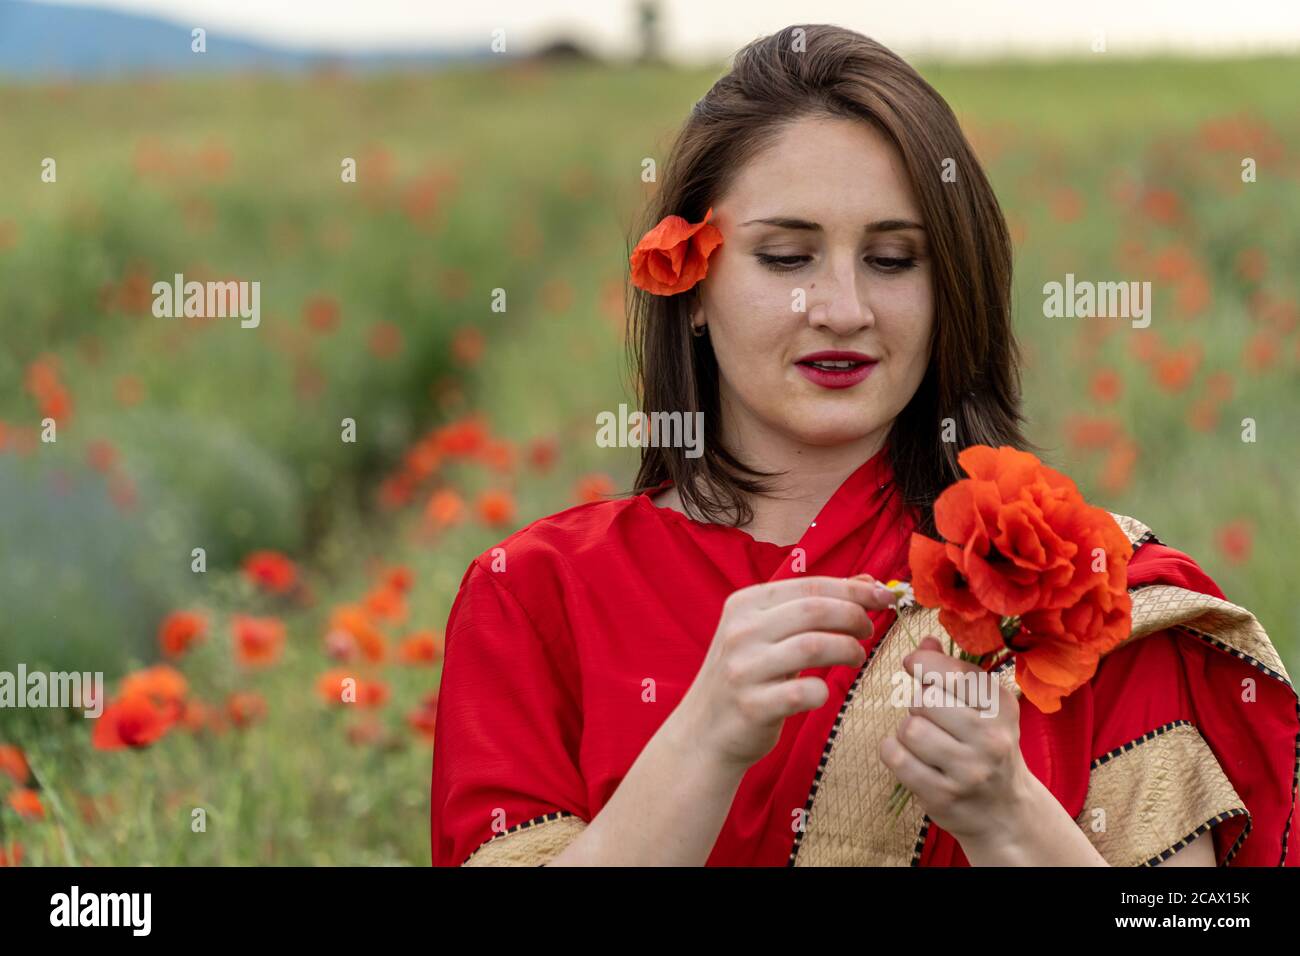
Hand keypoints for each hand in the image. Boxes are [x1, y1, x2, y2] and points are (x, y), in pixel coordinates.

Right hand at [678, 575, 899, 771]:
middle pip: (815, 610)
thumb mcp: (769, 633)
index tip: (885, 598)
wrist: (704, 732)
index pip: (810, 586)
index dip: (854, 590)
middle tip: (868, 632)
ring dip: (847, 650)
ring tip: (855, 657)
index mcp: (745, 604)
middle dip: (854, 617)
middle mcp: (741, 632)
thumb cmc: (748, 676)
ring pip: (814, 646)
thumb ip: (813, 606)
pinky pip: (803, 692)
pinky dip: (823, 691)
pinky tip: (823, 693)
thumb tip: (868, 583)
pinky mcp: (752, 706)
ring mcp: (744, 669)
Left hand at [879, 635, 1031, 844]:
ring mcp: (968, 770)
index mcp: (1001, 706)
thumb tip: (925, 641)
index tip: (915, 664)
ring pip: (910, 728)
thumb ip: (953, 671)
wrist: (1005, 811)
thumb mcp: (982, 707)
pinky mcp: (943, 795)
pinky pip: (896, 757)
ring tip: (923, 740)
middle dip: (918, 704)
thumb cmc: (986, 747)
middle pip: (925, 700)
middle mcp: (990, 737)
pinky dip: (893, 751)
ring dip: (906, 731)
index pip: (953, 672)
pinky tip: (908, 756)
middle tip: (930, 717)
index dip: (923, 663)